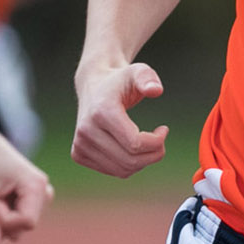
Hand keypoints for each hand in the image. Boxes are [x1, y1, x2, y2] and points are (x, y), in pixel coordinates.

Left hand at [0, 119, 53, 243]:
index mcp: (37, 185)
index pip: (25, 223)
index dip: (2, 219)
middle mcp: (43, 191)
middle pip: (23, 226)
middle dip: (0, 218)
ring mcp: (38, 196)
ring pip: (19, 227)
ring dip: (0, 218)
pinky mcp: (30, 199)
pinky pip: (17, 221)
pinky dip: (2, 215)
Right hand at [70, 62, 168, 177]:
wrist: (94, 86)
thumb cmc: (121, 81)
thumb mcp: (138, 72)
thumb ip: (148, 78)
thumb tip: (156, 91)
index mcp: (101, 112)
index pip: (134, 143)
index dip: (156, 142)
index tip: (164, 129)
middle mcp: (86, 130)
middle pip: (130, 160)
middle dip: (154, 154)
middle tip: (161, 141)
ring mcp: (80, 144)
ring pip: (123, 170)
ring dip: (144, 161)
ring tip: (148, 143)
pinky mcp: (78, 154)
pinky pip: (114, 171)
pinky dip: (130, 165)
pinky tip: (132, 148)